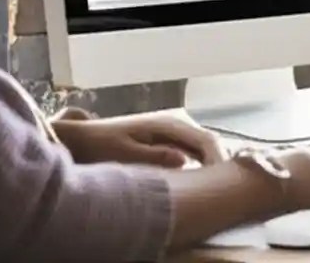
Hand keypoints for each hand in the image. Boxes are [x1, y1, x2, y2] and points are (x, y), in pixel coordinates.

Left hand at [52, 112, 224, 167]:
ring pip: (203, 145)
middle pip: (208, 141)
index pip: (206, 140)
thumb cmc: (100, 145)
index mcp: (168, 124)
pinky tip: (202, 178)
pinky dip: (202, 162)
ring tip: (219, 184)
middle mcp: (175, 123)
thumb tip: (184, 159)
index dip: (219, 159)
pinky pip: (193, 149)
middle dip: (220, 161)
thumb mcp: (124, 153)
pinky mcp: (167, 139)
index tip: (225, 180)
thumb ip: (154, 155)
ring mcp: (172, 130)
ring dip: (212, 162)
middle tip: (228, 187)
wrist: (81, 137)